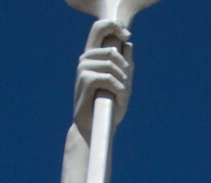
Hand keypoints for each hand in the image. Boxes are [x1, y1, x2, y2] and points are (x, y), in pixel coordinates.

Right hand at [74, 19, 133, 134]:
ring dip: (123, 83)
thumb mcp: (121, 83)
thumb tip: (128, 44)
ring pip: (112, 65)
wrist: (95, 126)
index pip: (99, 28)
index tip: (127, 36)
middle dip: (125, 70)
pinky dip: (118, 90)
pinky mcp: (84, 80)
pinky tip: (119, 100)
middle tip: (125, 87)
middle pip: (112, 51)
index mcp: (92, 56)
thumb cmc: (108, 105)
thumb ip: (125, 65)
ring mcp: (82, 68)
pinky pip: (109, 78)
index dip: (114, 26)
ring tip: (122, 96)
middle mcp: (85, 59)